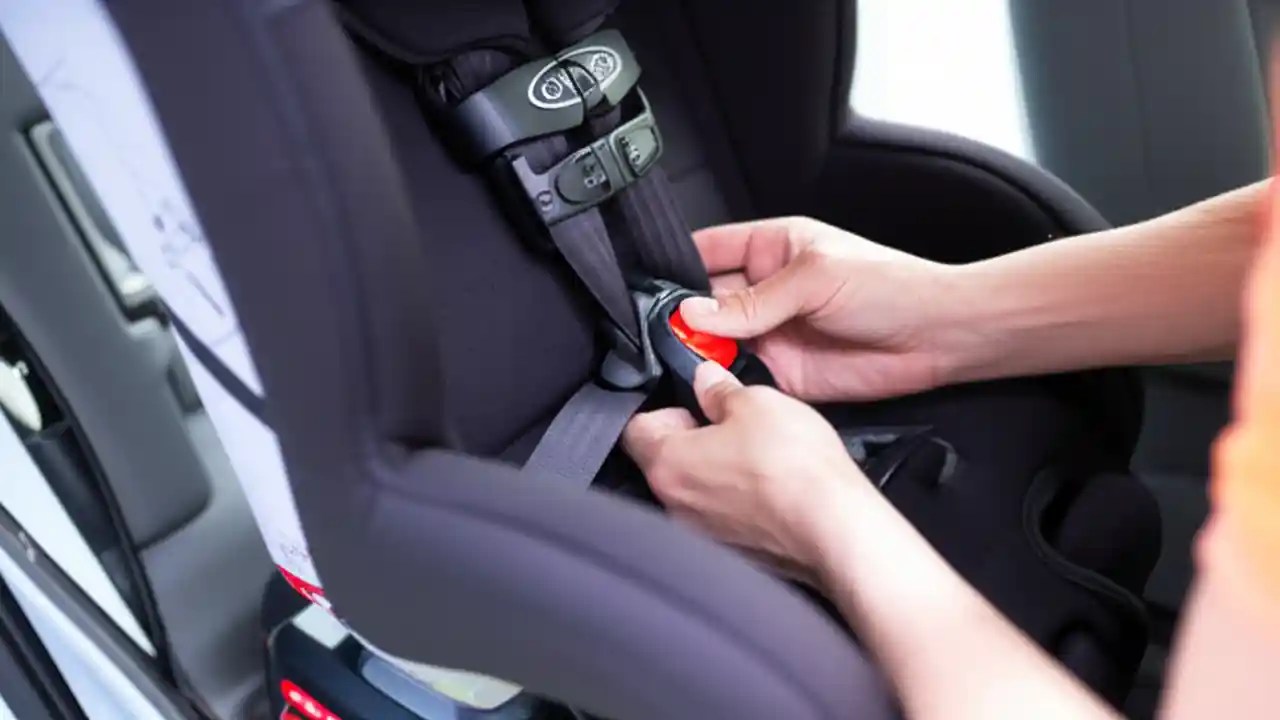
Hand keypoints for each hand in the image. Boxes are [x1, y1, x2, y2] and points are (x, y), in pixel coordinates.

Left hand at [622, 362, 868, 579]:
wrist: (835, 528)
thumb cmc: (794, 467)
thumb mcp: (756, 402)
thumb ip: (720, 389)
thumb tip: (706, 379)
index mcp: (667, 465)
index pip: (635, 429)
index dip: (662, 407)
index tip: (694, 401)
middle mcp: (674, 505)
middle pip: (664, 461)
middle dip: (692, 438)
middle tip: (731, 422)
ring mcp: (702, 534)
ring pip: (694, 490)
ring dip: (716, 470)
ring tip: (757, 455)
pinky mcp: (732, 552)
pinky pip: (721, 516)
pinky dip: (737, 500)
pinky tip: (769, 486)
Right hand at [684, 216, 966, 401]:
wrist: (937, 336)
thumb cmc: (891, 286)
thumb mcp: (815, 278)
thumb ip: (752, 301)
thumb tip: (696, 313)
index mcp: (770, 249)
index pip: (707, 250)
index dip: (676, 266)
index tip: (647, 286)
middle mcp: (764, 291)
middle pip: (703, 302)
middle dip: (681, 316)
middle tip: (659, 331)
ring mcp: (771, 333)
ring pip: (715, 343)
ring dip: (697, 352)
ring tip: (679, 357)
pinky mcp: (782, 373)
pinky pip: (739, 378)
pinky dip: (721, 383)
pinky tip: (707, 383)